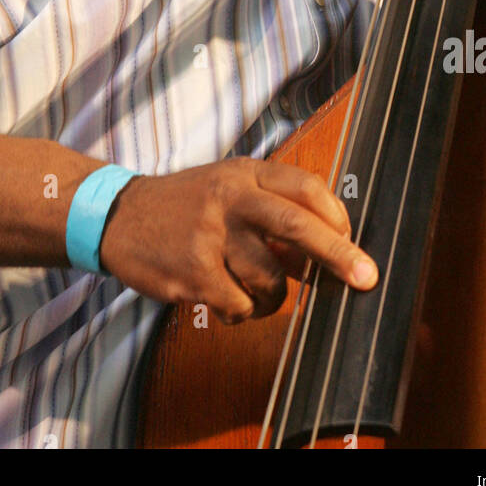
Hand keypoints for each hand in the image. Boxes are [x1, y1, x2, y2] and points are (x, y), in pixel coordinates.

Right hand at [98, 157, 377, 324]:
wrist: (119, 216)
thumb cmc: (184, 205)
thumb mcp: (227, 188)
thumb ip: (272, 209)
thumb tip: (325, 249)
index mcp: (244, 173)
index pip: (304, 186)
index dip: (335, 214)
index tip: (349, 236)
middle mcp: (230, 199)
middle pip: (297, 226)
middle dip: (338, 254)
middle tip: (365, 277)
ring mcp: (210, 236)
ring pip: (271, 279)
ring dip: (271, 297)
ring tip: (250, 290)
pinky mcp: (193, 272)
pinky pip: (240, 305)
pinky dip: (241, 312)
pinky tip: (224, 300)